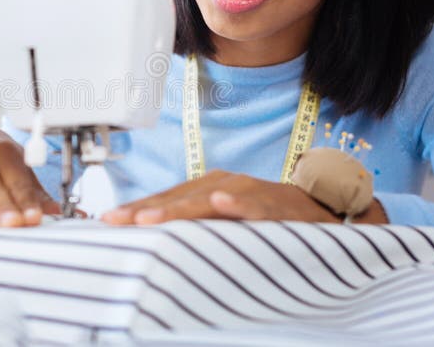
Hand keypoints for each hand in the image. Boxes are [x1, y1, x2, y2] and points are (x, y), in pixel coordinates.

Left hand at [101, 169, 386, 224]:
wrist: (326, 216)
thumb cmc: (267, 224)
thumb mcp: (225, 228)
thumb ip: (194, 233)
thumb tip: (153, 249)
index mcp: (210, 189)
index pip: (167, 199)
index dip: (137, 209)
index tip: (107, 222)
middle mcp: (227, 185)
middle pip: (179, 197)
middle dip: (146, 209)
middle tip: (117, 222)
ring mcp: (253, 193)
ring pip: (210, 199)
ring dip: (179, 208)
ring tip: (150, 219)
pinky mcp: (282, 206)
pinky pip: (259, 205)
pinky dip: (241, 205)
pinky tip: (223, 205)